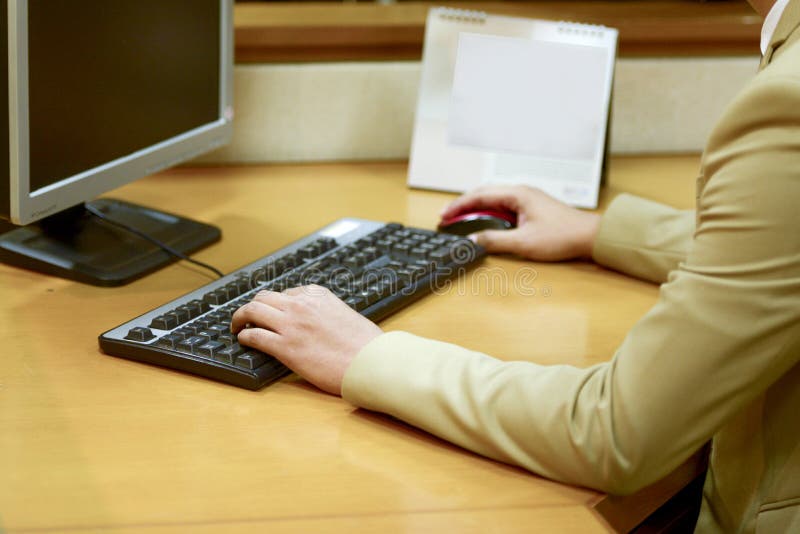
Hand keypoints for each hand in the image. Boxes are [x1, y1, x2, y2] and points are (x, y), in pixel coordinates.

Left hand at [230, 285, 382, 394]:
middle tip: (247, 316)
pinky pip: (254, 335)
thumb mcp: (346, 315)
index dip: (276, 304)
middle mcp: (301, 305)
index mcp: (317, 295)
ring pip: (252, 311)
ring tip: (237, 326)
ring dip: (240, 317)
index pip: (286, 293)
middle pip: (263, 297)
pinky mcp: (285, 347)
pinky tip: (243, 340)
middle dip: (253, 306)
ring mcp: (291, 325)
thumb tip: (319, 320)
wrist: (370, 362)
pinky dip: (245, 336)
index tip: (272, 312)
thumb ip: (327, 312)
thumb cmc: (365, 344)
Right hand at [440, 185, 600, 261]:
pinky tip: (484, 224)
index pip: (479, 196)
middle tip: (447, 217)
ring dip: (476, 209)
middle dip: (463, 206)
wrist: (590, 237)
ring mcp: (527, 200)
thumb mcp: (523, 242)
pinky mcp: (532, 209)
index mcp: (517, 194)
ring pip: (494, 200)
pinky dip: (489, 214)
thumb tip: (472, 241)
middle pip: (484, 194)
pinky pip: (504, 207)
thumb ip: (494, 241)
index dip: (459, 206)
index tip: (444, 215)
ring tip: (461, 220)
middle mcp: (521, 193)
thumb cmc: (563, 236)